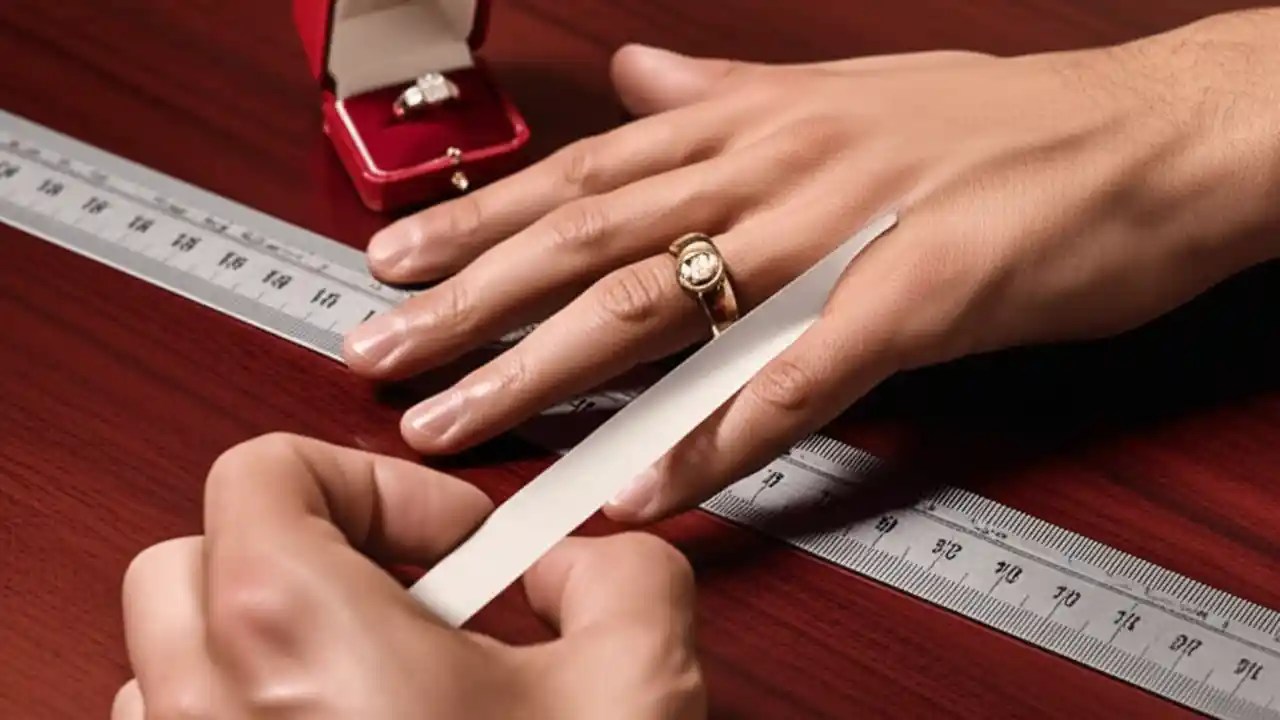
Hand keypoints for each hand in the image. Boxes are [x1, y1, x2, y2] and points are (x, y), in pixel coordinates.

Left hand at [113, 433, 703, 719]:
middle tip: (413, 596)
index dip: (373, 482)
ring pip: (172, 659)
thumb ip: (622, 575)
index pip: (264, 470)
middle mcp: (211, 713)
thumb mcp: (637, 688)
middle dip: (312, 551)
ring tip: (383, 678)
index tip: (450, 542)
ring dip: (268, 640)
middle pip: (200, 555)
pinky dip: (250, 718)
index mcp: (294, 637)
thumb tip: (584, 565)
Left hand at [343, 11, 1279, 522]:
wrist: (1148, 136)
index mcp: (758, 127)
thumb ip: (727, 94)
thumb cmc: (1000, 123)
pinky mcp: (917, 300)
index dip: (483, 220)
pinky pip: (798, 381)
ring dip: (554, 371)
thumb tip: (642, 81)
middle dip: (476, 302)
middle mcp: (778, 173)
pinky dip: (718, 436)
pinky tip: (650, 485)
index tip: (399, 260)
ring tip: (469, 421)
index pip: (587, 178)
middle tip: (387, 352)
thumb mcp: (845, 91)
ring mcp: (842, 236)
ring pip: (665, 304)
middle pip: (593, 243)